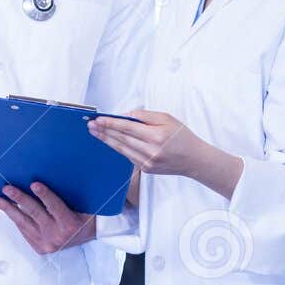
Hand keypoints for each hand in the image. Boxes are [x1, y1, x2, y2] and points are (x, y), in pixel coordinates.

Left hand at [0, 182, 95, 254]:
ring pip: (23, 222)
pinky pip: (23, 229)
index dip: (45, 195)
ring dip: (7, 208)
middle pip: (34, 213)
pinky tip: (5, 207)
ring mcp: (46, 243)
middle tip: (7, 188)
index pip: (55, 206)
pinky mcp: (39, 247)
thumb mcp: (80, 204)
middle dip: (19, 199)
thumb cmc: (83, 216)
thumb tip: (45, 178)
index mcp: (70, 224)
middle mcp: (57, 235)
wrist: (86, 237)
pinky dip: (14, 217)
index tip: (34, 184)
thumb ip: (66, 195)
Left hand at [87, 109, 208, 176]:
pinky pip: (128, 155)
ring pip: (121, 148)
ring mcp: (147, 162)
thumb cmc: (181, 136)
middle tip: (90, 124)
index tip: (98, 119)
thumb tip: (126, 115)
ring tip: (95, 132)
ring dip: (106, 140)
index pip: (127, 128)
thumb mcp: (167, 118)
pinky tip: (109, 140)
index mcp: (156, 136)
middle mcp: (150, 150)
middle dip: (104, 131)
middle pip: (121, 139)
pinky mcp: (145, 169)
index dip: (111, 123)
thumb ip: (145, 116)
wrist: (194, 160)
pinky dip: (118, 147)